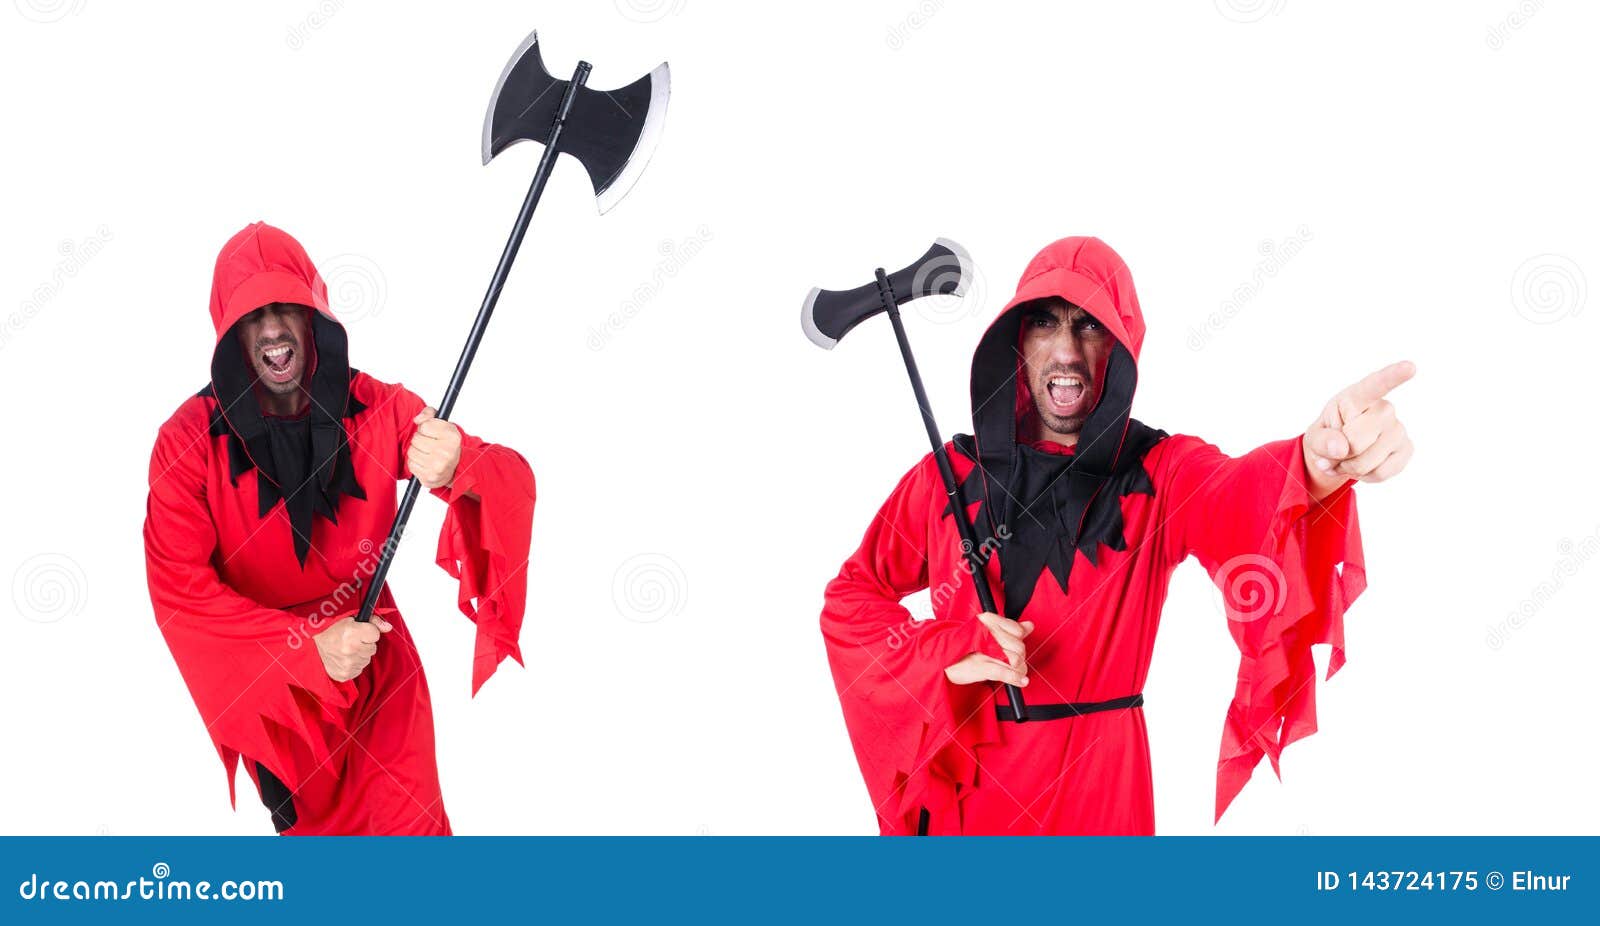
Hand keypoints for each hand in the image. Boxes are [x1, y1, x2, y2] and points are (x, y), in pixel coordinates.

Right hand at [313, 615, 391, 681]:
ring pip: (366, 660)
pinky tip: (343, 658)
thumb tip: (388, 627)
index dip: (369, 632)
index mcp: (352, 633)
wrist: (311, 646)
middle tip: (350, 641)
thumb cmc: (331, 631)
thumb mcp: (350, 619)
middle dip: (364, 644)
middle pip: (372, 648)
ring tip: (345, 649)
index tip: (359, 631)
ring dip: (359, 655)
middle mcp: (351, 650)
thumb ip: (373, 621)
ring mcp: (347, 664)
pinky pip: (359, 669)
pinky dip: (353, 665)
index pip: (376, 634)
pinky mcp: (344, 675)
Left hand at [408, 406, 461, 488]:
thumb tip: (417, 419)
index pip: (425, 425)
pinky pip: (411, 464)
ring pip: (411, 452)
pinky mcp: (429, 477)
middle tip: (428, 444)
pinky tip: (424, 463)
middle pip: (416, 439)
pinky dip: (415, 463)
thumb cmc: (446, 445)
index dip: (425, 428)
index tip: (432, 433)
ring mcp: (438, 466)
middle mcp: (447, 452)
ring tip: (426, 453)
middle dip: (419, 440)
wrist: (454, 469)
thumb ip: (429, 414)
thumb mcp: (443, 425)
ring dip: (416, 451)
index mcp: (452, 437)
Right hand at [944, 612, 1033, 686]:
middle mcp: (986, 632)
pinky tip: (1021, 682)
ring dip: (1019, 670)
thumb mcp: (986, 633)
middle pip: (1019, 646)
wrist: (939, 659)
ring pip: (1015, 660)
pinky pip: (1005, 672)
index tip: (1013, 648)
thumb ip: (1010, 628)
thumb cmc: (963, 647)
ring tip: (1016, 674)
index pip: (1018, 630)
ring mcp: (982, 650)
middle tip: (1014, 664)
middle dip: (1021, 658)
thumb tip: (1030, 625)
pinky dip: (1015, 679)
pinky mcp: (979, 666)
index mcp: (988, 620)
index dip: (1020, 641)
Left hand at [1304, 360, 1414, 494]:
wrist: (1341, 450)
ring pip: (1368, 462)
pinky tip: (1362, 466)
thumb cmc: (1329, 434)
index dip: (1393, 376)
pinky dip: (1365, 476)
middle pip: (1357, 441)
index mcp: (1358, 396)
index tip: (1409, 366)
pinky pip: (1381, 473)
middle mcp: (1384, 409)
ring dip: (1350, 468)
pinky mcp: (1406, 449)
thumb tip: (1341, 448)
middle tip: (1335, 451)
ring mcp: (1398, 429)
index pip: (1377, 384)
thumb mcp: (1315, 436)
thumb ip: (1322, 440)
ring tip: (1346, 459)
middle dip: (1339, 454)